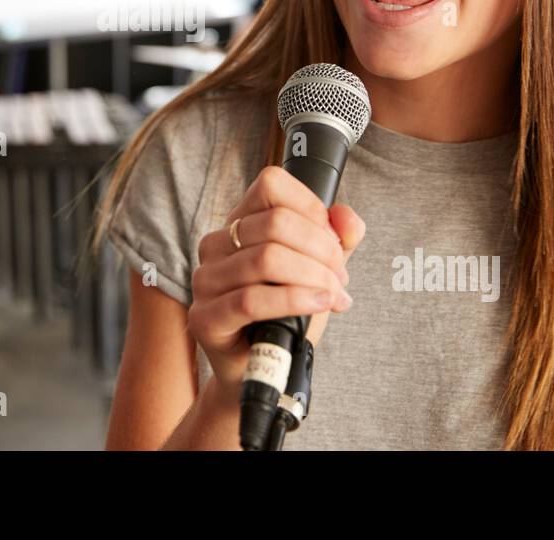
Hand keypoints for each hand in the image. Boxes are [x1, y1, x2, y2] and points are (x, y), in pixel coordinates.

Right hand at [187, 166, 365, 400]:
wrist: (260, 368)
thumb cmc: (285, 315)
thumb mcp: (318, 270)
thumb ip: (338, 240)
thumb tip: (348, 219)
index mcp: (239, 223)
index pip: (271, 185)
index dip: (312, 208)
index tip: (334, 241)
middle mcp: (216, 244)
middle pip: (276, 222)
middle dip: (322, 250)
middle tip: (340, 278)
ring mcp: (206, 280)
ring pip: (267, 258)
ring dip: (314, 277)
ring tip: (333, 296)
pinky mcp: (205, 317)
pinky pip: (251, 300)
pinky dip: (294, 300)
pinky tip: (318, 306)